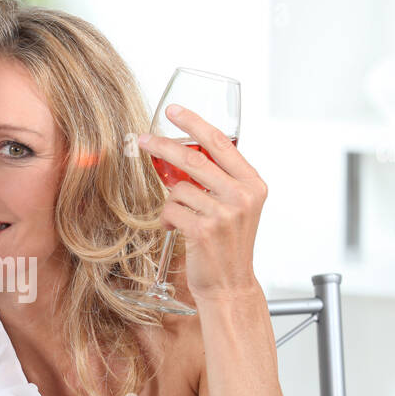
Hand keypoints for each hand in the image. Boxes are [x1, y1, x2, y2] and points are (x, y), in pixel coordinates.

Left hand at [137, 105, 266, 302]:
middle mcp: (242, 195)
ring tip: (182, 218)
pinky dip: (168, 219)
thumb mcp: (237, 206)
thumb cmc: (228, 245)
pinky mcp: (204, 230)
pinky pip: (171, 210)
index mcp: (253, 183)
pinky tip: (178, 230)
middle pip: (192, 158)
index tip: (173, 111)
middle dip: (161, 146)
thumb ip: (220, 180)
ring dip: (171, 202)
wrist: (230, 285)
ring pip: (177, 189)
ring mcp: (224, 213)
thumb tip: (183, 152)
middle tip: (142, 139)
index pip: (220, 142)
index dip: (194, 122)